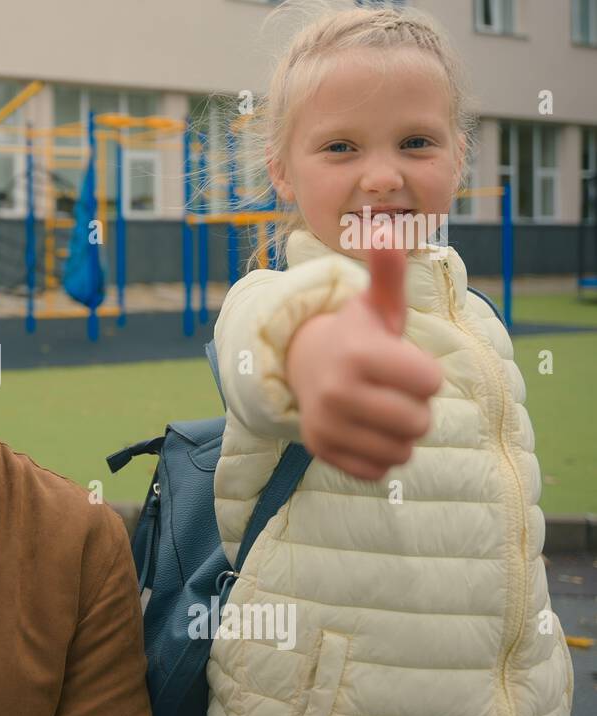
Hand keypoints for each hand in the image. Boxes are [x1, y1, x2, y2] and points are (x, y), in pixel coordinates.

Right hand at [285, 241, 442, 480]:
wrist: (302, 366)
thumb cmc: (357, 335)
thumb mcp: (375, 304)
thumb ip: (389, 270)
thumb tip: (387, 227)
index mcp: (359, 355)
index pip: (431, 383)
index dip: (425, 374)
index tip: (404, 365)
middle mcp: (338, 392)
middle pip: (419, 422)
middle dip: (415, 408)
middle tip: (393, 392)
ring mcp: (327, 425)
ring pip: (402, 451)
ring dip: (400, 434)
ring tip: (381, 412)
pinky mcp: (322, 451)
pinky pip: (379, 470)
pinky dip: (380, 455)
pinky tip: (366, 431)